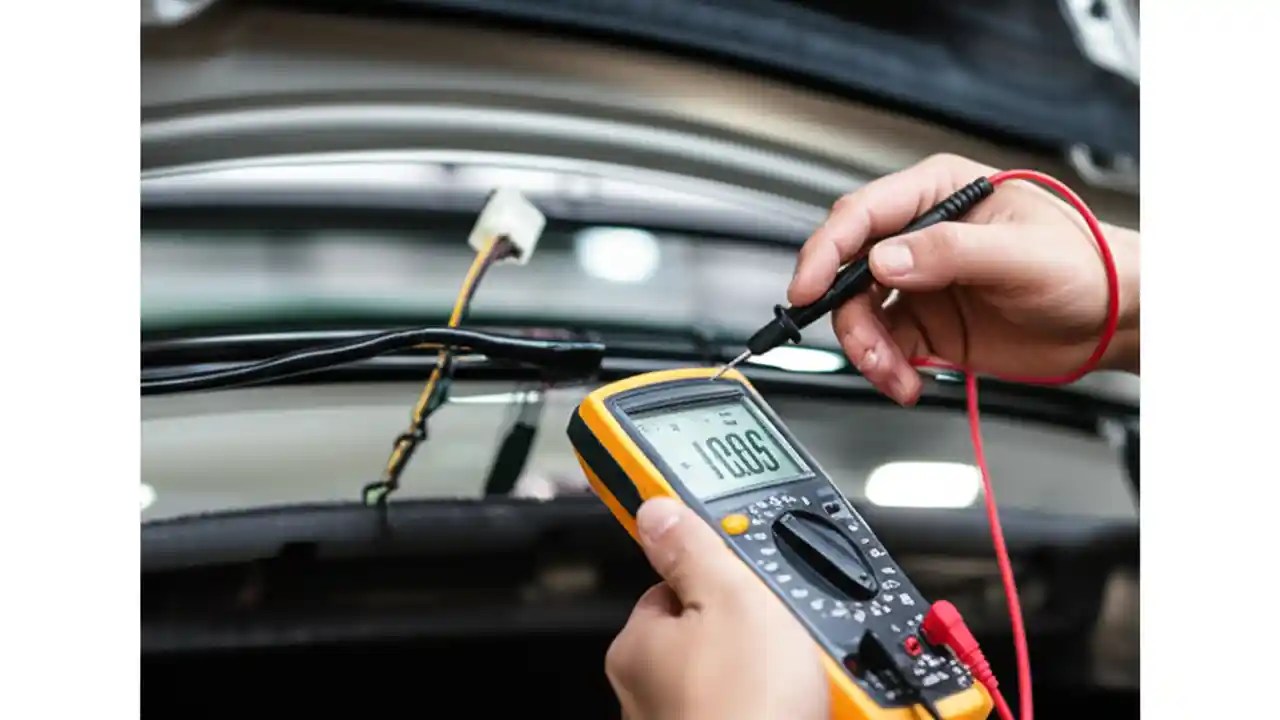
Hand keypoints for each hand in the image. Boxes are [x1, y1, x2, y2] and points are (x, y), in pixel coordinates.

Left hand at [605, 497, 827, 719]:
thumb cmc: (743, 710)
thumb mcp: (731, 597)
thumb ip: (695, 549)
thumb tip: (657, 511)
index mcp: (641, 646)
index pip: (674, 588)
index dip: (719, 576)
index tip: (747, 573)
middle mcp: (654, 694)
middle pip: (717, 638)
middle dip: (761, 633)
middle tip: (796, 631)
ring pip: (748, 682)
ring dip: (783, 675)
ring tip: (817, 676)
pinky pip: (769, 714)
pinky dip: (793, 709)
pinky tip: (817, 709)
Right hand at [788, 154, 1139, 404]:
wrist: (1115, 320)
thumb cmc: (1087, 264)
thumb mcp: (1020, 253)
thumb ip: (948, 253)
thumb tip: (886, 260)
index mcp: (940, 195)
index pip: (863, 215)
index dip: (827, 250)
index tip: (809, 286)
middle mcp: (921, 237)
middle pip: (848, 267)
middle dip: (844, 310)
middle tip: (860, 343)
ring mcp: (921, 283)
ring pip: (860, 313)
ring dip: (867, 348)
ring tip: (893, 371)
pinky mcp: (928, 325)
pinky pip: (886, 346)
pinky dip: (887, 369)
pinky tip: (907, 380)